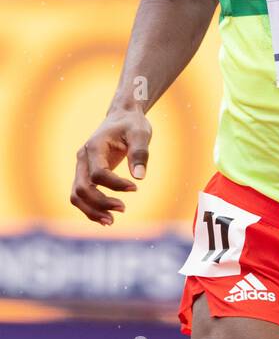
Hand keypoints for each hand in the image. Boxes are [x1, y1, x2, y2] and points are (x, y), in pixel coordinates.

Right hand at [70, 107, 152, 225]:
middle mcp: (83, 157)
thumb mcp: (140, 134)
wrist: (121, 117)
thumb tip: (140, 177)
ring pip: (77, 195)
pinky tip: (106, 217)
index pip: (98, 174)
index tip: (136, 188)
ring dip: (92, 210)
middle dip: (101, 202)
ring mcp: (81, 166)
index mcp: (94, 146)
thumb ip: (140, 154)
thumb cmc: (132, 125)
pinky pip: (80, 195)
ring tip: (111, 221)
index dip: (116, 185)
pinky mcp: (85, 173)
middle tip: (124, 209)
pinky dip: (90, 208)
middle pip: (83, 188)